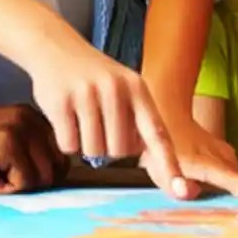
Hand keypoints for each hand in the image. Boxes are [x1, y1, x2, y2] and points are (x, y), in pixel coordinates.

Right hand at [0, 105, 67, 193]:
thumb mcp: (1, 150)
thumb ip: (31, 155)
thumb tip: (62, 177)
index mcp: (29, 115)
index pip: (61, 156)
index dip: (37, 175)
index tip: (7, 171)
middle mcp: (28, 116)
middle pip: (58, 167)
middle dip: (32, 182)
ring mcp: (18, 127)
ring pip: (45, 177)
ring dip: (18, 186)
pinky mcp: (7, 143)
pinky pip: (27, 182)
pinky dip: (7, 189)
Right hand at [26, 38, 187, 197]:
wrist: (55, 47)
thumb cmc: (94, 76)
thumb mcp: (125, 87)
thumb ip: (140, 119)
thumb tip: (155, 160)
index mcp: (138, 89)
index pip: (158, 135)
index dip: (170, 166)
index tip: (182, 191)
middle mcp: (116, 90)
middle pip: (120, 152)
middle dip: (109, 147)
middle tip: (99, 122)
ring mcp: (87, 95)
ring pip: (94, 152)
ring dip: (87, 145)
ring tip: (82, 117)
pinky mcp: (61, 103)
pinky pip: (69, 146)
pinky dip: (66, 140)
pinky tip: (65, 117)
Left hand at [143, 122, 237, 212]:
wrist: (169, 115)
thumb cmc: (162, 150)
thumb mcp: (160, 172)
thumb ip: (177, 188)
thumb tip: (194, 193)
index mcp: (206, 164)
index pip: (234, 182)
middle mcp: (220, 157)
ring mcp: (225, 152)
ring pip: (235, 176)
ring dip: (234, 190)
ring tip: (224, 200)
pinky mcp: (225, 151)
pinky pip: (232, 171)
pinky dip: (229, 181)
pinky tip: (214, 185)